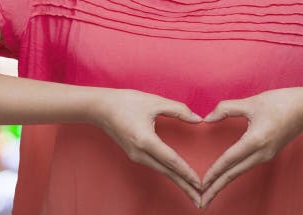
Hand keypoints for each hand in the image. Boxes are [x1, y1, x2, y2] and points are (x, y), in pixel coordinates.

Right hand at [91, 88, 204, 207]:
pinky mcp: (134, 154)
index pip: (171, 160)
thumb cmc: (126, 102)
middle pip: (167, 172)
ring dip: (178, 182)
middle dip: (185, 186)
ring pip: (161, 171)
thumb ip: (178, 110)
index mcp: (145, 140)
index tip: (200, 184)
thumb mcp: (154, 102)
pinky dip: (169, 173)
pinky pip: (155, 166)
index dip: (186, 172)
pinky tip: (177, 177)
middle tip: (201, 200)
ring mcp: (136, 155)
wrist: (100, 107)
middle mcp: (140, 153)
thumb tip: (198, 119)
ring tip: (193, 192)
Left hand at [199, 87, 302, 208]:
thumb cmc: (280, 102)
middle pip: (234, 174)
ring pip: (240, 171)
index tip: (201, 184)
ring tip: (210, 192)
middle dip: (216, 188)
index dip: (214, 172)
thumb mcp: (251, 102)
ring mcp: (266, 155)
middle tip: (201, 201)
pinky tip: (225, 175)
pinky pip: (247, 166)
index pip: (229, 160)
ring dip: (224, 182)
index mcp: (256, 141)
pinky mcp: (269, 153)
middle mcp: (262, 153)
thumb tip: (207, 118)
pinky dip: (233, 173)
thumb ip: (226, 109)